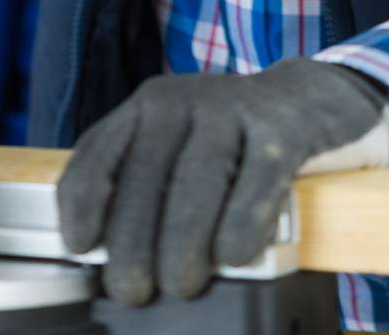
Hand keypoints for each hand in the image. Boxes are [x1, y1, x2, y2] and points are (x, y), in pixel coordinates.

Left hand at [58, 58, 388, 305]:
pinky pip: (257, 179)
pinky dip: (242, 223)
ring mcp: (233, 109)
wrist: (307, 99)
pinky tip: (233, 255)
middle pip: (146, 174)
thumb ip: (142, 185)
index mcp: (147, 108)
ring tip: (179, 285)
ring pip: (198, 179)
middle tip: (131, 289)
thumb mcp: (177, 147)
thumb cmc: (231, 140)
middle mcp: (182, 100)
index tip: (81, 246)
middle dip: (133, 241)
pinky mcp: (282, 128)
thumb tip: (109, 255)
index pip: (98, 151)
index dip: (82, 201)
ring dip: (183, 241)